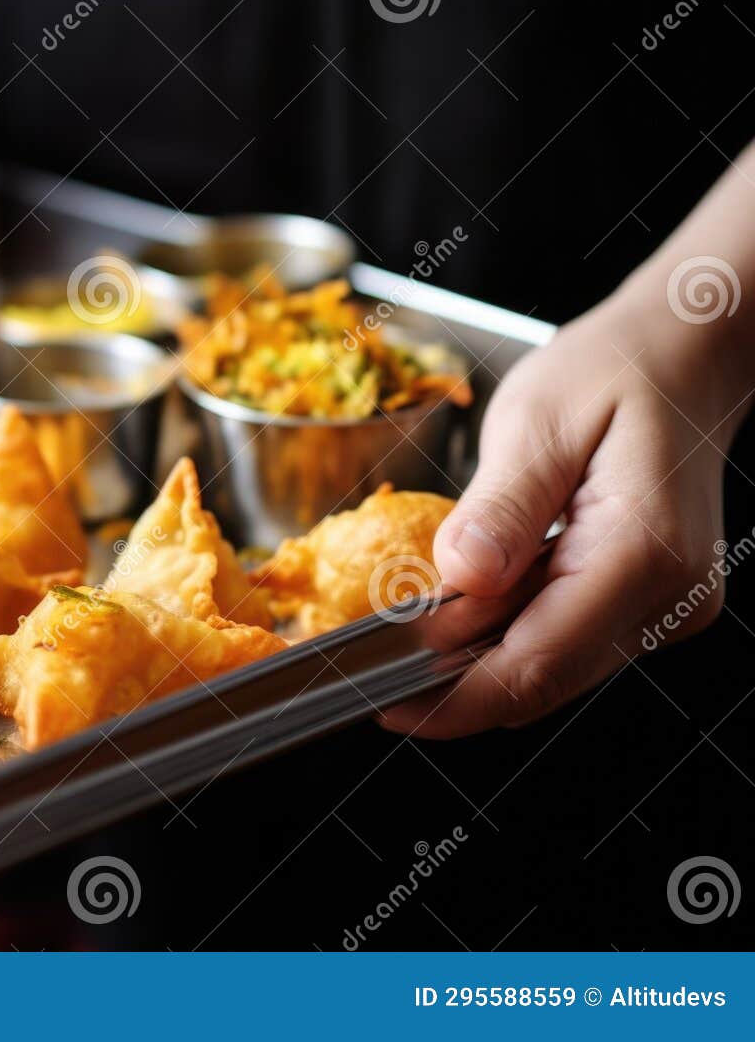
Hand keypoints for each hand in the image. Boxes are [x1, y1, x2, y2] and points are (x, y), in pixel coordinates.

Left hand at [381, 287, 745, 737]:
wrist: (684, 354)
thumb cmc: (614, 371)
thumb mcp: (537, 419)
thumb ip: (499, 506)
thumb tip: (459, 578)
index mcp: (642, 553)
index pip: (536, 662)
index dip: (452, 697)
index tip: (381, 701)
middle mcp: (667, 598)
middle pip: (542, 678)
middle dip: (452, 681)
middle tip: (370, 660)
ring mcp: (665, 606)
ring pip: (551, 667)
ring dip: (477, 655)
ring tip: (411, 620)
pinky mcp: (649, 602)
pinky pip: (566, 639)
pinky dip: (508, 629)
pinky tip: (468, 597)